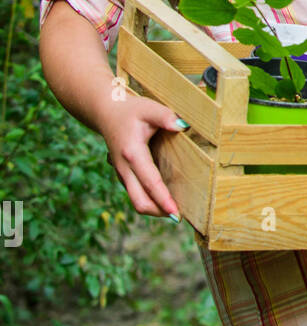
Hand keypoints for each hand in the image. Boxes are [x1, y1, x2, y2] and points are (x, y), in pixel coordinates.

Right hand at [99, 93, 185, 219]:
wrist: (105, 112)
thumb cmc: (130, 111)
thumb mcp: (149, 108)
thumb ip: (166, 117)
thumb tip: (183, 126)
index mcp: (132, 154)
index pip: (150, 182)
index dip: (163, 200)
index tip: (176, 213)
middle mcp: (124, 168)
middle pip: (139, 201)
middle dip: (159, 212)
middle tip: (178, 217)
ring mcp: (122, 174)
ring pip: (136, 200)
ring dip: (155, 208)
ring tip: (174, 211)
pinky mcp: (124, 176)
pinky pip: (136, 194)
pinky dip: (150, 200)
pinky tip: (165, 200)